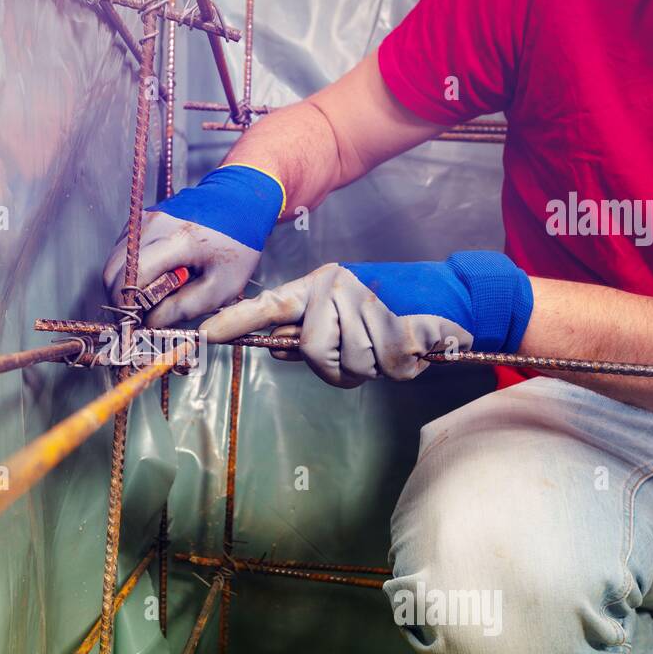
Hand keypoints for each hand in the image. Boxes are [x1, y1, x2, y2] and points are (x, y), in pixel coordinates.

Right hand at [102, 164, 283, 327]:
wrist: (240, 202)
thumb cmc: (237, 245)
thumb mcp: (222, 286)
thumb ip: (184, 308)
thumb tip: (151, 322)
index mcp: (176, 240)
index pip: (133, 277)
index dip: (128, 306)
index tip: (136, 324)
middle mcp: (153, 225)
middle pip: (113, 270)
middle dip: (121, 299)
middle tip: (140, 316)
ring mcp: (144, 219)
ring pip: (114, 261)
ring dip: (124, 284)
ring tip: (149, 298)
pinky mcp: (142, 219)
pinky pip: (123, 250)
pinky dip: (129, 269)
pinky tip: (152, 277)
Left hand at [198, 252, 533, 386]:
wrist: (449, 297)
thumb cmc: (391, 312)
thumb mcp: (342, 320)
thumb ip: (307, 336)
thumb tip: (279, 352)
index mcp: (313, 288)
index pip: (267, 307)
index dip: (235, 323)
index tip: (203, 336)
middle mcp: (330, 286)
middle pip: (314, 352)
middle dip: (340, 367)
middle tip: (364, 355)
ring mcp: (360, 297)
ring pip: (349, 362)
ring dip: (373, 367)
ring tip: (387, 344)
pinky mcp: (391, 312)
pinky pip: (382, 363)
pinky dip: (400, 364)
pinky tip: (408, 343)